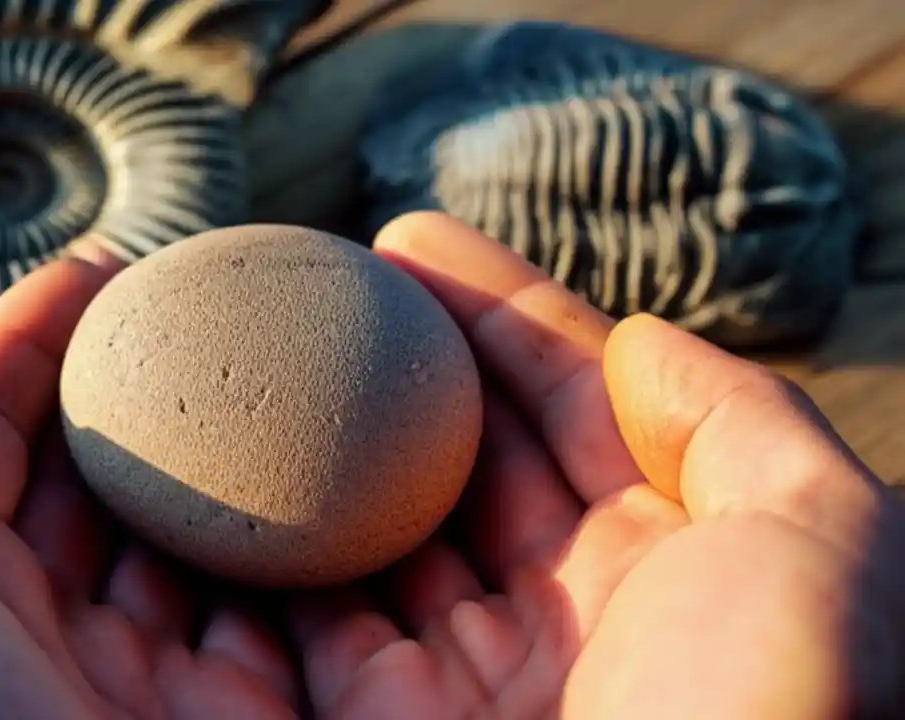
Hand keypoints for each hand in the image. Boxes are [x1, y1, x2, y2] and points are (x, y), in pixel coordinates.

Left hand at [0, 251, 300, 718]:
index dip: (35, 348)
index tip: (101, 274)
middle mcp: (44, 633)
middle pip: (100, 472)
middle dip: (144, 381)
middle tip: (204, 297)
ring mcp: (147, 674)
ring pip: (190, 527)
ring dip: (229, 446)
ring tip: (272, 358)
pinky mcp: (236, 715)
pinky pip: (274, 603)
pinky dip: (299, 533)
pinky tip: (326, 461)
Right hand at [290, 212, 904, 717]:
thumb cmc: (776, 718)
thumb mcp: (822, 543)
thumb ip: (741, 427)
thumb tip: (643, 341)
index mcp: (667, 560)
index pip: (564, 401)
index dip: (491, 314)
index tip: (410, 243)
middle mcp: (562, 610)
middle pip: (458, 449)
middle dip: (391, 359)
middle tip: (316, 280)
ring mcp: (467, 669)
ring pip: (380, 522)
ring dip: (320, 439)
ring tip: (260, 350)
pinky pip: (313, 612)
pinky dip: (271, 540)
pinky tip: (236, 464)